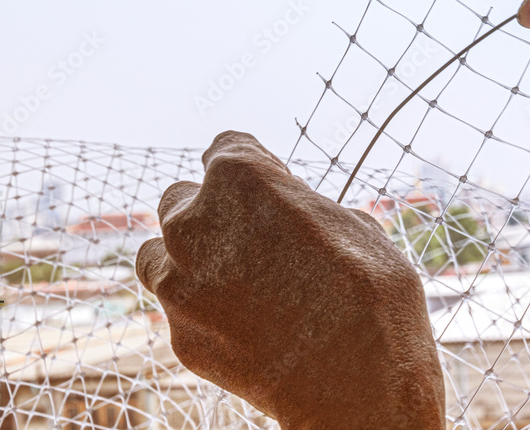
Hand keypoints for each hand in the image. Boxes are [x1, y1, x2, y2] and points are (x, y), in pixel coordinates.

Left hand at [136, 131, 445, 428]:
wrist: (360, 382)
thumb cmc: (370, 292)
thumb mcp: (351, 223)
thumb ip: (301, 208)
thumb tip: (291, 217)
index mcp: (240, 177)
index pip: (226, 147)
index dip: (254, 168)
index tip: (272, 189)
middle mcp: (194, 222)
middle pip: (182, 199)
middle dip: (214, 214)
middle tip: (257, 241)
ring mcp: (178, 283)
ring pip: (159, 254)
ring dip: (189, 260)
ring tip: (239, 281)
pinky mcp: (178, 336)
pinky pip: (177, 310)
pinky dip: (202, 311)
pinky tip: (247, 324)